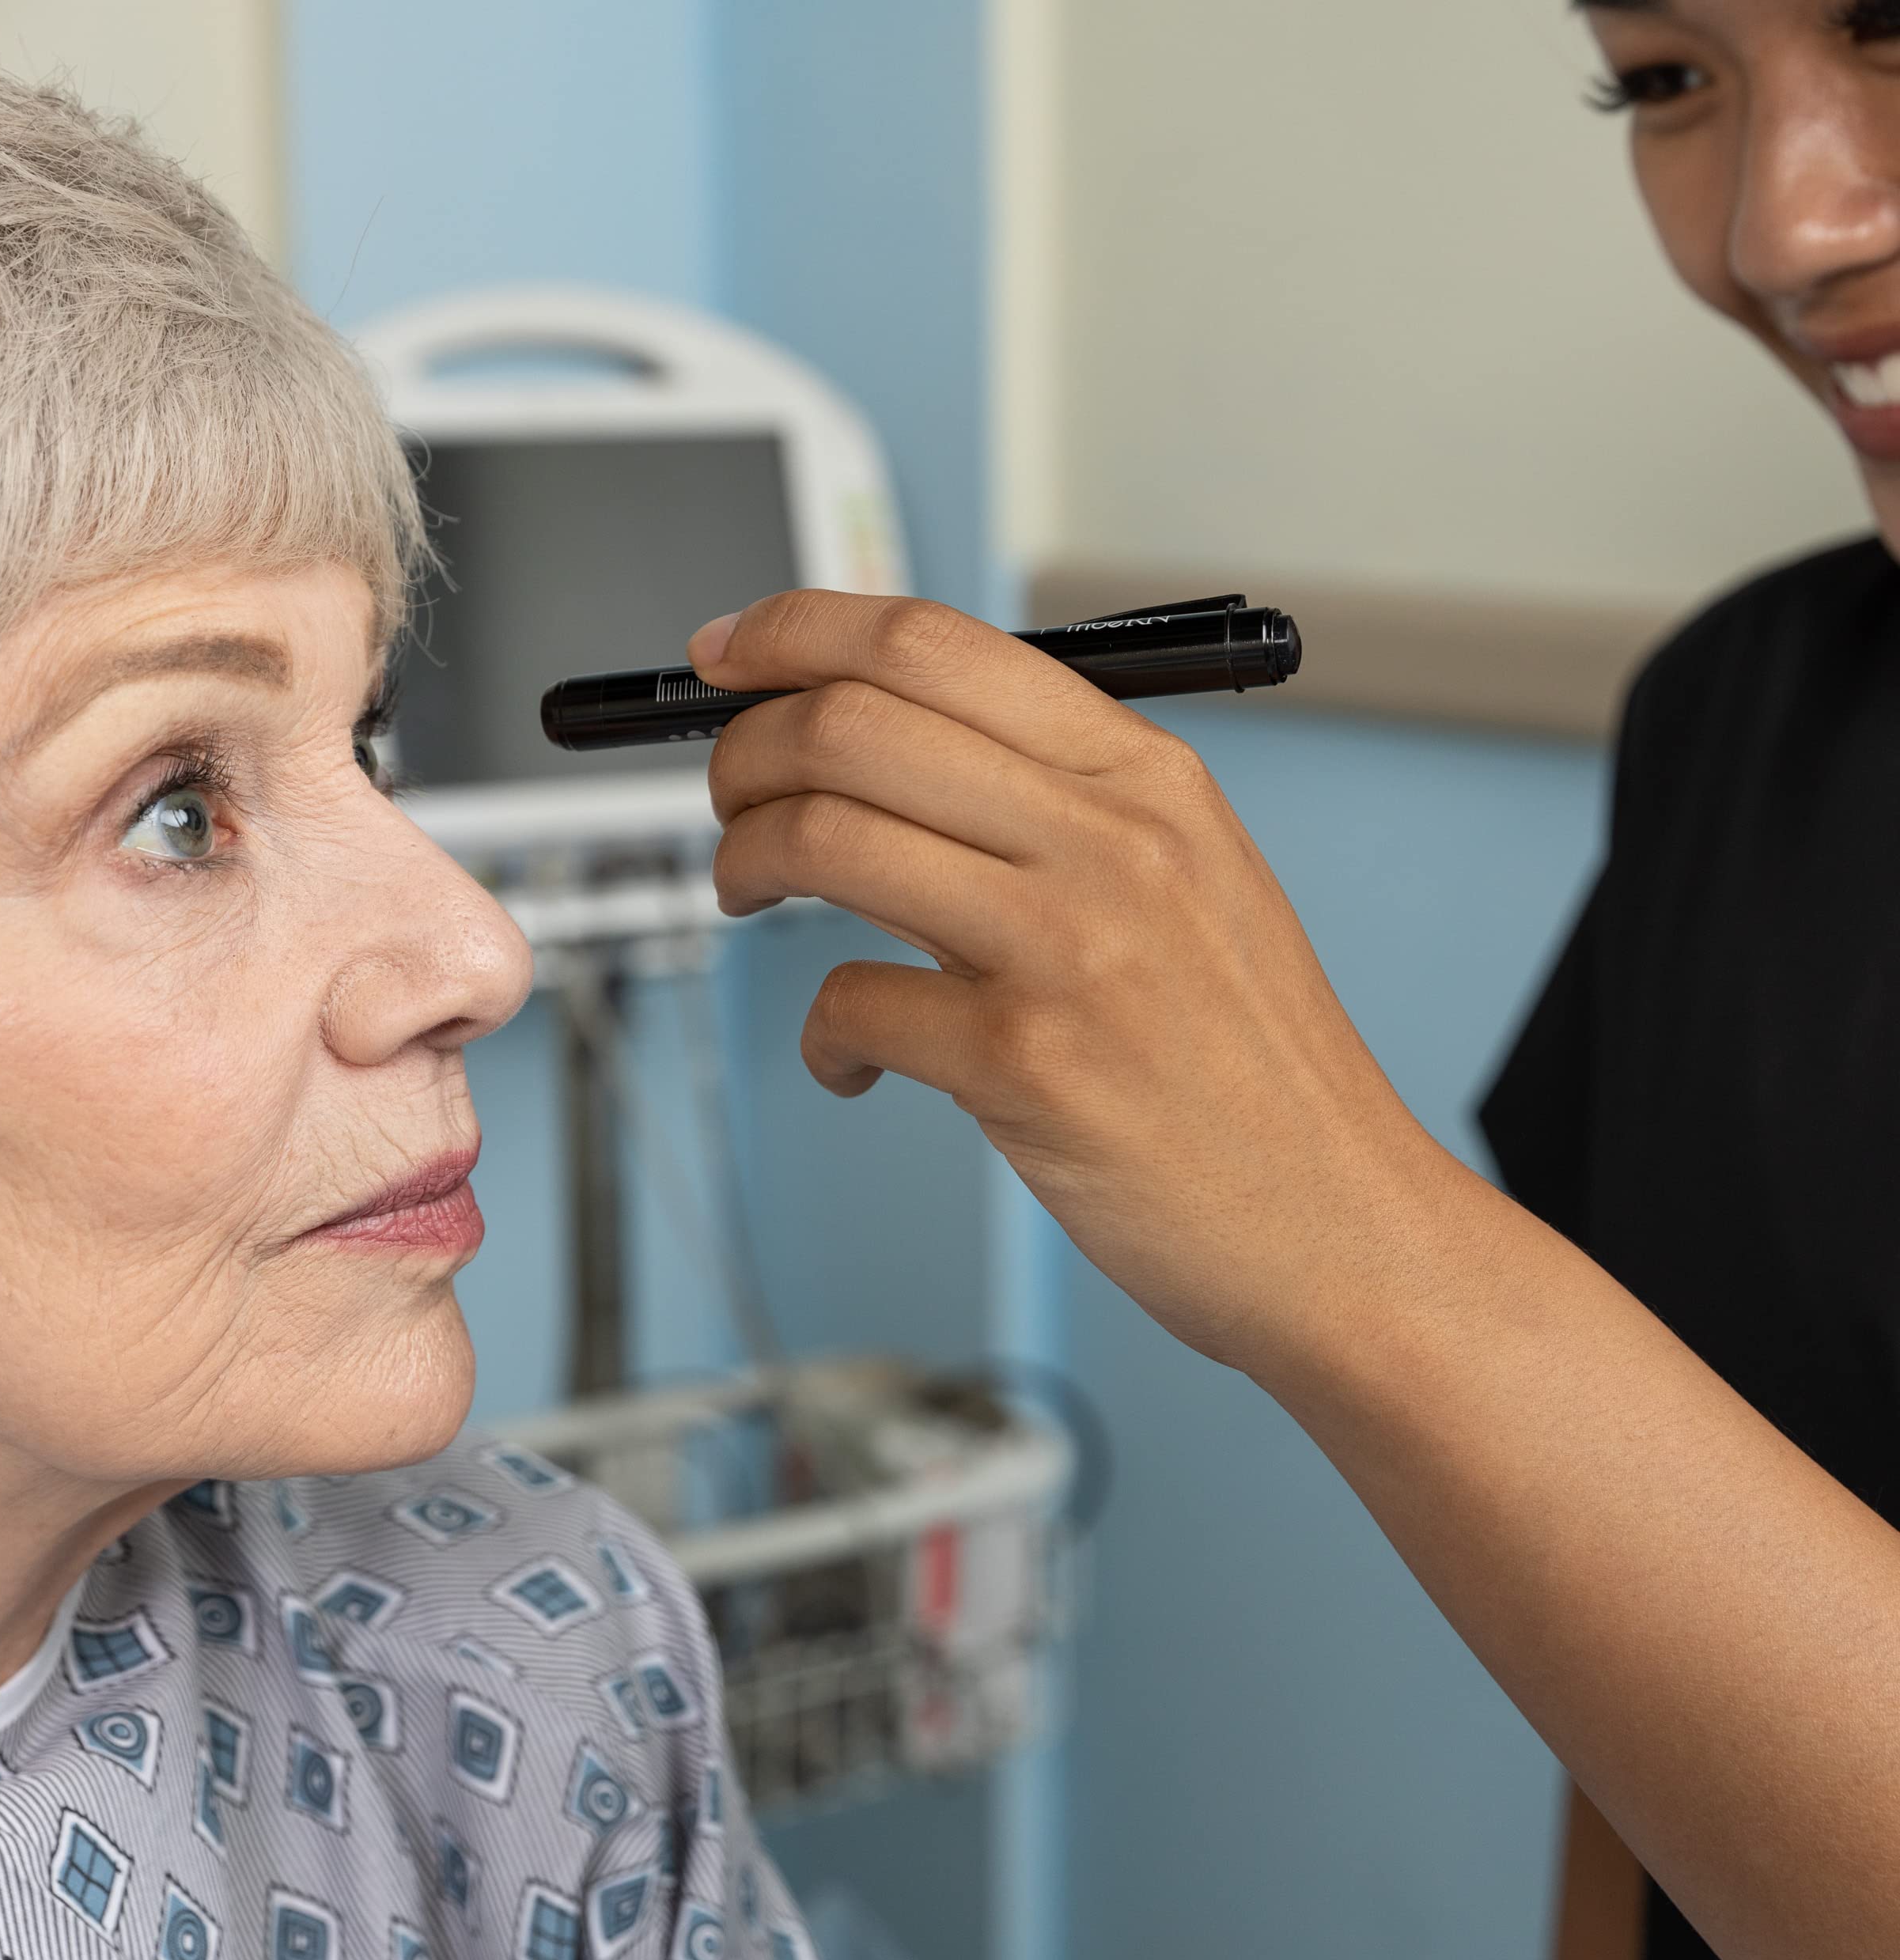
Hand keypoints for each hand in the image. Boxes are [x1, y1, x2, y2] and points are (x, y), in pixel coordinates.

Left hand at [696, 591, 1467, 1375]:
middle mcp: (1110, 838)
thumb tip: (880, 755)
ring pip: (825, 837)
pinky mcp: (1025, 1064)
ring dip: (745, 863)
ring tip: (748, 897)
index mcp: (1147, 775)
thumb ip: (1058, 808)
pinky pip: (848, 1005)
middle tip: (727, 799)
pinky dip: (820, 1041)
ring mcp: (1068, 947)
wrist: (1339, 1224)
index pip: (933, 643)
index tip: (728, 653)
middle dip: (743, 752)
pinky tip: (852, 1064)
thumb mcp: (1192, 883)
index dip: (796, 629)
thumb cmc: (1252, 1065)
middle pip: (854, 723)